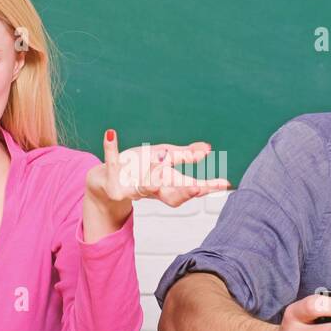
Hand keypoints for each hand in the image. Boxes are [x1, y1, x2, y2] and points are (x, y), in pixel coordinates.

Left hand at [85, 128, 230, 215]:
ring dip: (153, 176)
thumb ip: (185, 154)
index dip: (206, 187)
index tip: (224, 184)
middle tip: (198, 187)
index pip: (190, 187)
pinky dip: (111, 148)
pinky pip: (112, 162)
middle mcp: (152, 190)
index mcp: (166, 184)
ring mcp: (132, 188)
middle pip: (172, 196)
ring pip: (146, 186)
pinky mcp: (114, 182)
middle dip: (185, 192)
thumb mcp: (164, 157)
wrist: (106, 180)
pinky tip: (110, 134)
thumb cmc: (138, 168)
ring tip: (160, 159)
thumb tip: (207, 148)